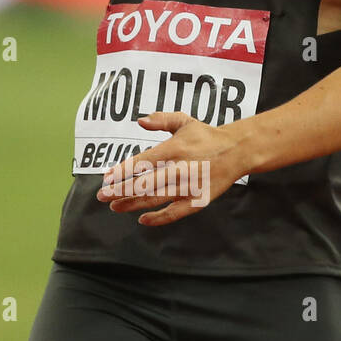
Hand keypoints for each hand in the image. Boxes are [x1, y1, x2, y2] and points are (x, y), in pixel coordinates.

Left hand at [95, 111, 249, 225]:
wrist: (238, 151)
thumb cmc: (206, 136)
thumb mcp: (184, 121)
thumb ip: (161, 119)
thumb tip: (140, 121)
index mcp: (174, 149)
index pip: (142, 162)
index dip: (122, 171)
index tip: (107, 178)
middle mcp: (180, 169)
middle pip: (145, 184)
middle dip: (121, 191)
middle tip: (102, 196)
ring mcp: (189, 187)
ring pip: (156, 199)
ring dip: (133, 204)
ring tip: (115, 207)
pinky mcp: (199, 201)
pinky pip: (176, 213)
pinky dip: (159, 218)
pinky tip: (143, 220)